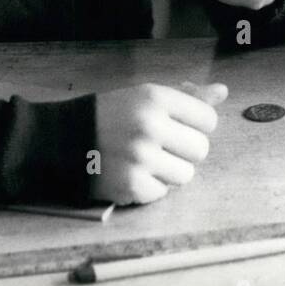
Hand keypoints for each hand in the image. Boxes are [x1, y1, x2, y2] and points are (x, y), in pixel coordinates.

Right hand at [90, 81, 226, 204]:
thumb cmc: (111, 114)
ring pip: (185, 175)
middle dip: (185, 150)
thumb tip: (222, 92)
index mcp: (156, 98)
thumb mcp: (145, 95)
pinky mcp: (131, 186)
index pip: (208, 119)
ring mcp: (140, 158)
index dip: (196, 125)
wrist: (62, 139)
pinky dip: (150, 187)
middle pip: (200, 150)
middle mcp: (150, 126)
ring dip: (170, 171)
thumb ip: (186, 97)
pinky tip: (133, 172)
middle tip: (163, 145)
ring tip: (148, 160)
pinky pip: (162, 193)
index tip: (179, 126)